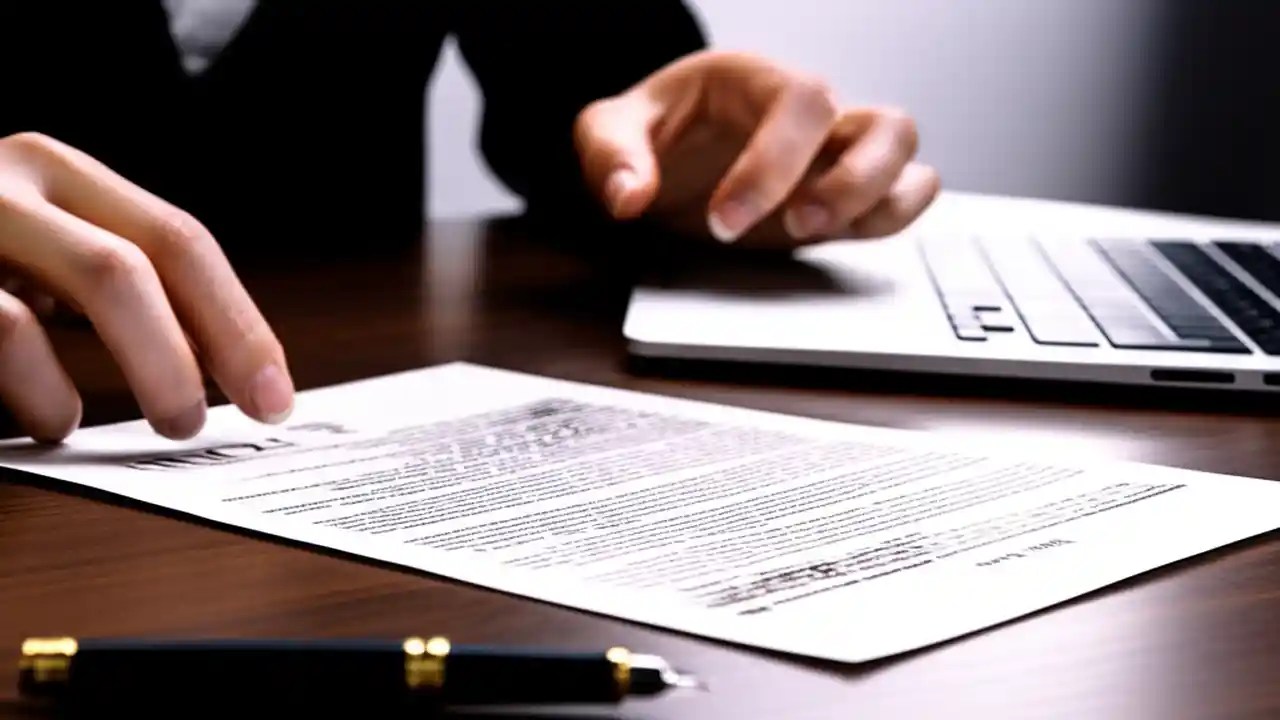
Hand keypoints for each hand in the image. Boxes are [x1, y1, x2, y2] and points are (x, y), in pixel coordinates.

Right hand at [0, 132, 293, 442]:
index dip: (237, 324)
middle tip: (199, 424)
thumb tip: (224, 364)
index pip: (178, 241)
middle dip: (183, 357)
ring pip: (34, 312)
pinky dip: (25, 394)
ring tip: (96, 425)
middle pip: (127, 266)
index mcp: (62, 175)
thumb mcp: (47, 254)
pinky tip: (45, 421)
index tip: (277, 396)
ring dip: (83, 387)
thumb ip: (118, 290)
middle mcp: (5, 182)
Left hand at [574, 51, 939, 247]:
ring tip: (815, 237)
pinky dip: (887, 224)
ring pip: (909, 163)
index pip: (800, 103)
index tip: (726, 220)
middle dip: (851, 185)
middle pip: (887, 126)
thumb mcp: (610, 130)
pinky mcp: (845, 201)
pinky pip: (902, 200)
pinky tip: (832, 242)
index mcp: (758, 81)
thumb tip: (627, 196)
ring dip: (881, 205)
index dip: (774, 164)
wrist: (668, 151)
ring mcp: (837, 157)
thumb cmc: (653, 130)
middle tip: (797, 229)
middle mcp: (814, 116)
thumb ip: (611, 155)